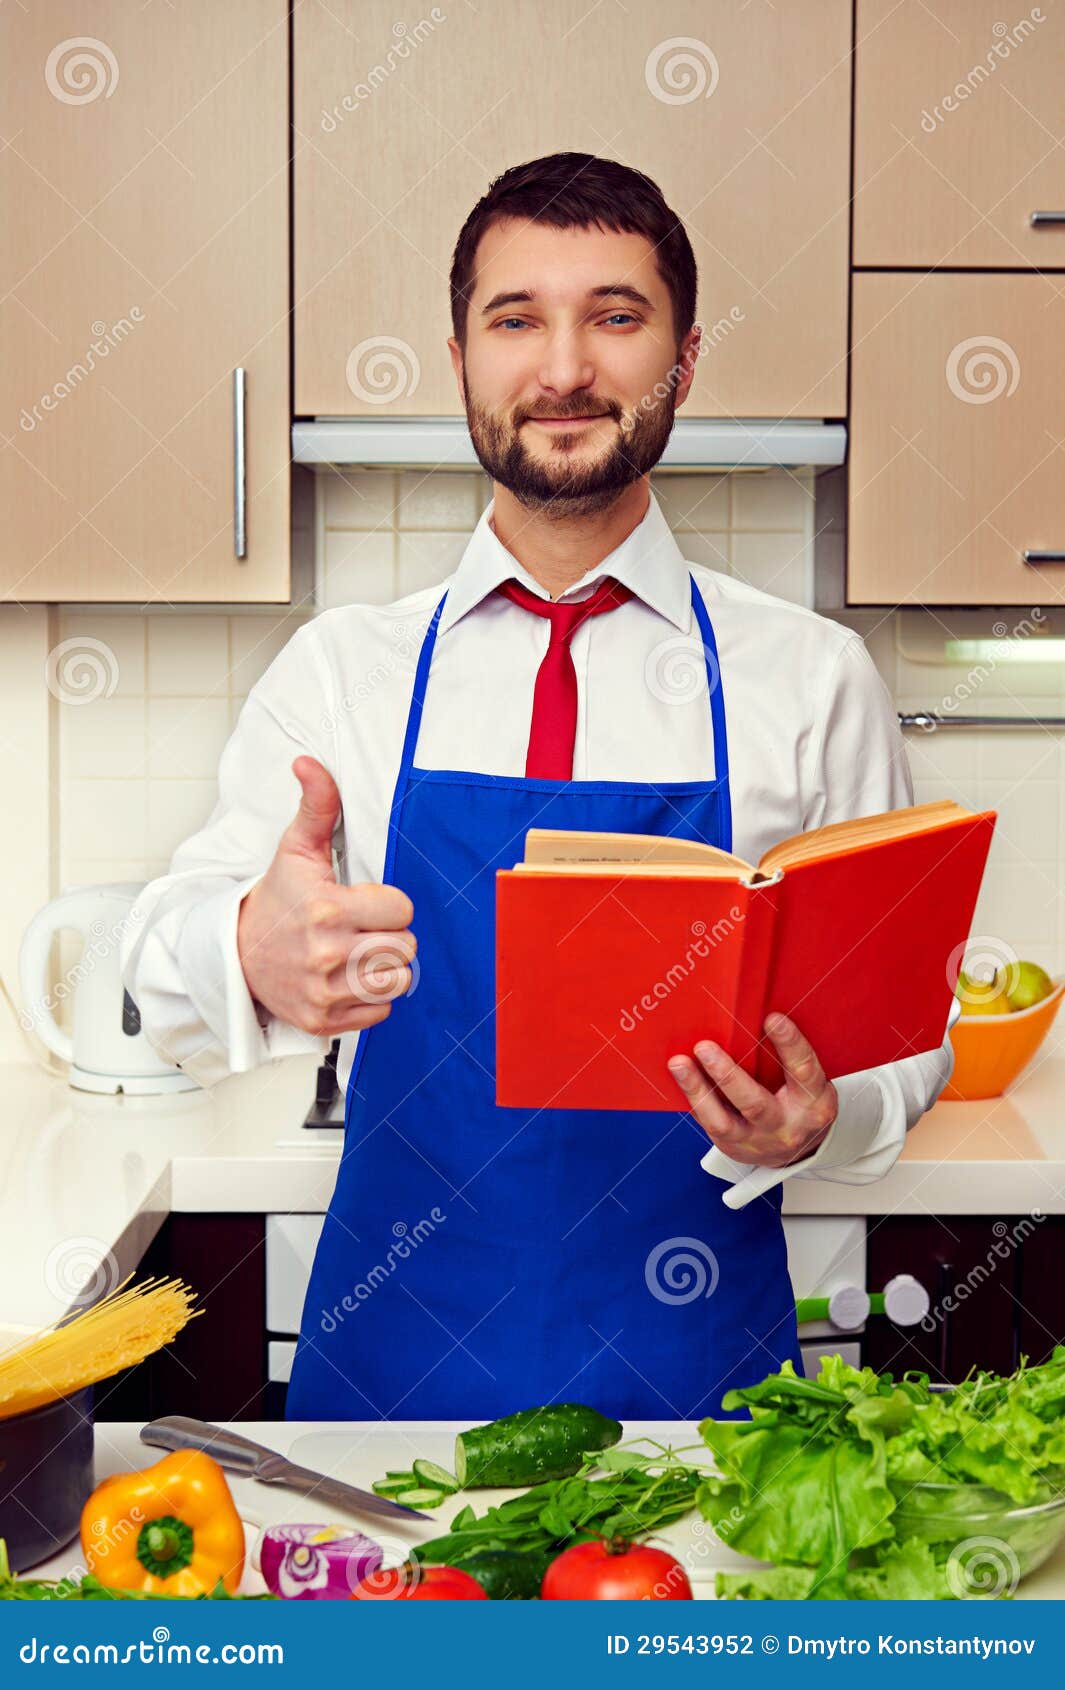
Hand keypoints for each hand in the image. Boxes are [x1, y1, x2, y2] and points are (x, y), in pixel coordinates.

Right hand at [237, 755, 416, 1036]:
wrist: (236, 955)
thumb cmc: (277, 900)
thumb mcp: (296, 849)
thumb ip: (317, 804)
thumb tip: (309, 763)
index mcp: (326, 910)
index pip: (402, 909)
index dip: (388, 903)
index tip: (364, 902)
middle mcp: (326, 954)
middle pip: (406, 946)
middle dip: (389, 934)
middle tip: (360, 928)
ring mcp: (325, 992)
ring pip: (399, 980)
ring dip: (385, 966)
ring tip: (357, 952)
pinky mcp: (324, 1020)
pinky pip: (381, 1011)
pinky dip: (371, 997)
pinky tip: (348, 977)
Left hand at [667, 1012, 837, 1168]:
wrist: (796, 1150)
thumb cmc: (800, 1103)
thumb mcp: (808, 1083)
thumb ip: (789, 1058)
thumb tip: (755, 1015)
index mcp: (814, 1103)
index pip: (804, 1072)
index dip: (789, 1044)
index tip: (772, 1018)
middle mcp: (786, 1126)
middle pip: (755, 1103)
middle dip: (727, 1075)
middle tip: (704, 1047)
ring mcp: (757, 1141)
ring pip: (722, 1121)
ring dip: (697, 1089)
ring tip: (679, 1063)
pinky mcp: (733, 1147)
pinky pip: (708, 1122)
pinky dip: (694, 1098)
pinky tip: (681, 1077)